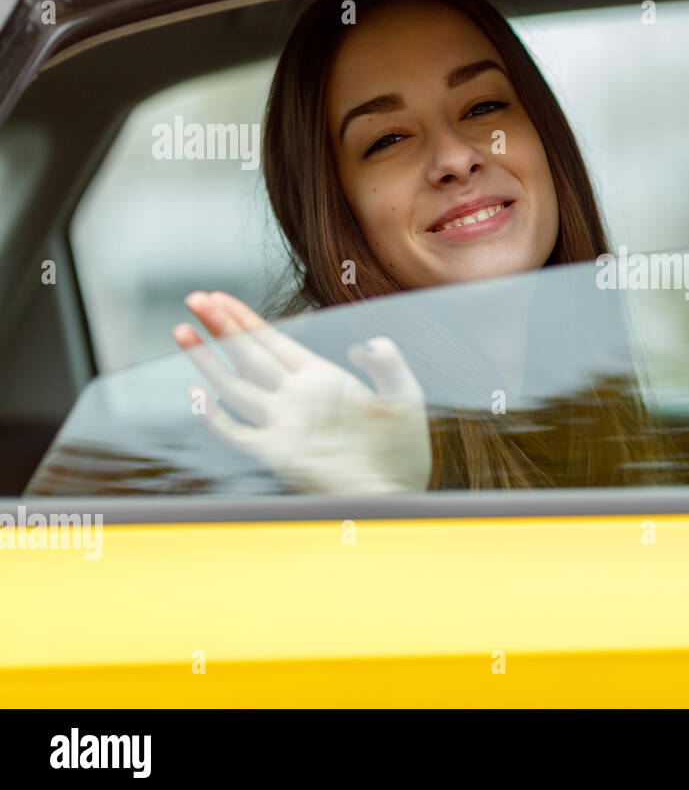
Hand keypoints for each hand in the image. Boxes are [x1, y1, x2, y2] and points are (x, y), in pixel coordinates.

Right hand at [173, 291, 432, 493]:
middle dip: (221, 326)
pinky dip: (215, 418)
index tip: (218, 295)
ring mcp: (284, 425)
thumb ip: (388, 365)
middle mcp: (296, 398)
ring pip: (236, 387)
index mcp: (321, 378)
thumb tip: (369, 344)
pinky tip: (197, 394)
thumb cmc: (403, 449)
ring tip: (182, 330)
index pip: (273, 342)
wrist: (399, 494)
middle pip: (249, 355)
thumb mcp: (405, 396)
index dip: (246, 318)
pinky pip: (237, 434)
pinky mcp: (278, 455)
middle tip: (193, 297)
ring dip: (210, 360)